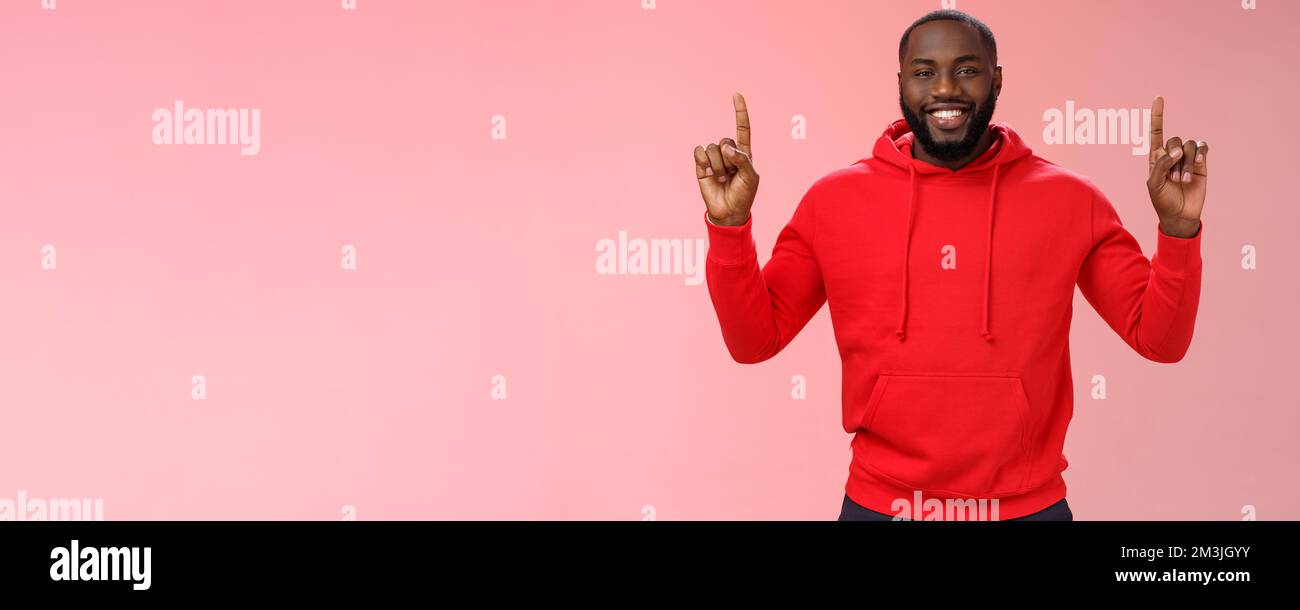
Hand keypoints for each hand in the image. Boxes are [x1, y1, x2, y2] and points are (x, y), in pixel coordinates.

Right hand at [694, 92, 758, 225]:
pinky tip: (709, 175)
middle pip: (724, 140)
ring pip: (712, 148)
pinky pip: (699, 152)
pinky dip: (704, 163)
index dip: (740, 111)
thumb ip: (742, 159)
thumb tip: (725, 147)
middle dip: (728, 160)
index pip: (742, 127)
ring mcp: (714, 158)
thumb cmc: (744, 194)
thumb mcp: (751, 177)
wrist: (728, 212)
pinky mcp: (701, 165)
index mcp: (744, 152)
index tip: (736, 94)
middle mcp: (728, 152)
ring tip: (722, 179)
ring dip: (717, 166)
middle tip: (731, 176)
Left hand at [1147, 96, 1206, 237]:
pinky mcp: (1201, 163)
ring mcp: (1187, 158)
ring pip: (1189, 146)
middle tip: (1172, 178)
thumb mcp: (1155, 184)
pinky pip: (1202, 148)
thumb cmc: (1163, 200)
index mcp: (1155, 157)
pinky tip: (1198, 166)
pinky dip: (1200, 155)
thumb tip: (1176, 150)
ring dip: (1187, 162)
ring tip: (1182, 180)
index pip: (1156, 132)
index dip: (1157, 115)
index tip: (1159, 98)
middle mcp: (1171, 155)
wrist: (1180, 215)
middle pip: (1174, 140)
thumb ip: (1161, 164)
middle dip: (1174, 158)